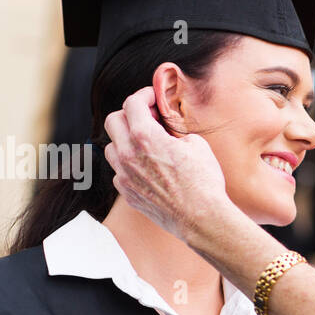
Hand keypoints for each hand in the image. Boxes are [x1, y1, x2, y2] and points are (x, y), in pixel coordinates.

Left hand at [103, 86, 231, 243]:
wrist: (201, 218)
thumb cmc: (203, 182)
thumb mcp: (197, 145)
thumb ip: (175, 132)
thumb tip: (167, 130)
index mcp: (145, 137)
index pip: (132, 103)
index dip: (143, 95)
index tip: (152, 98)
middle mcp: (128, 155)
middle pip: (113, 121)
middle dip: (129, 114)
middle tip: (147, 118)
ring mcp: (124, 176)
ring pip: (111, 148)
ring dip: (125, 141)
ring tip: (146, 145)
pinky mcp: (127, 194)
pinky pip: (119, 172)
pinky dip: (129, 165)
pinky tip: (148, 168)